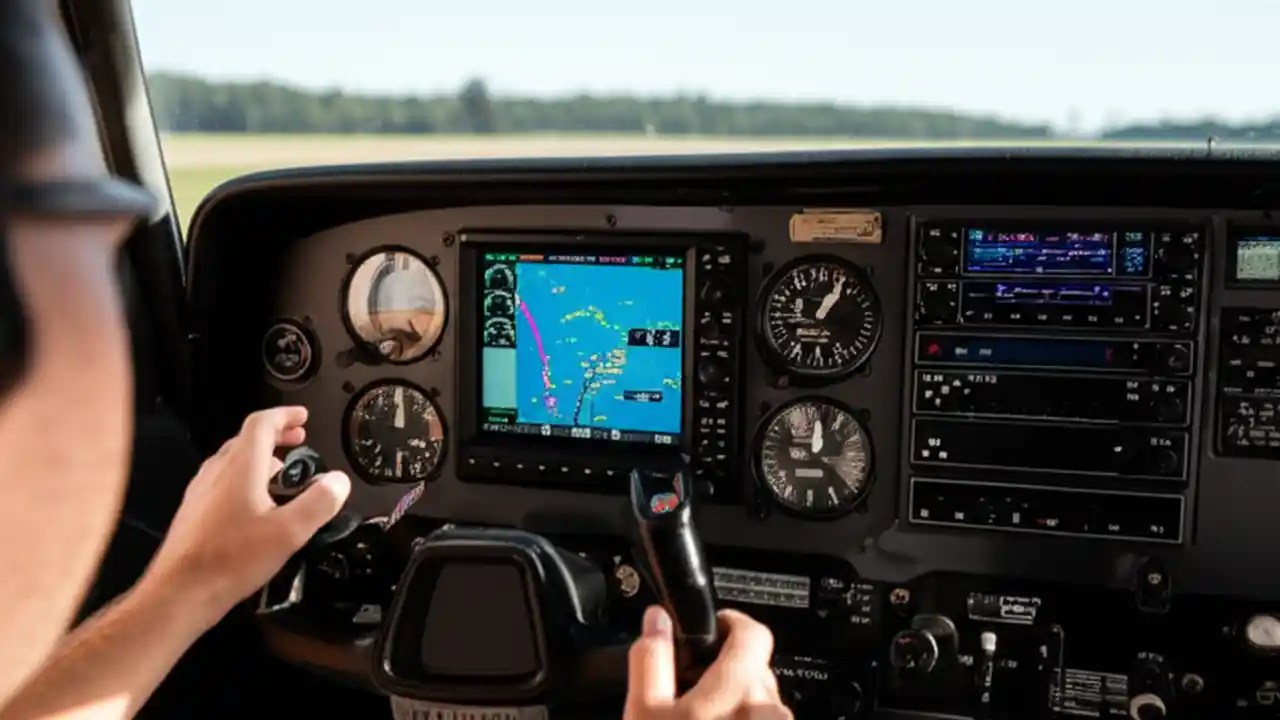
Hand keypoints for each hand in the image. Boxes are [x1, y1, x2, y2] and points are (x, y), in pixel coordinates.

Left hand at [140, 406, 351, 627]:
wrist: (179, 593)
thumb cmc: (232, 559)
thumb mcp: (289, 532)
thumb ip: (319, 503)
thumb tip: (339, 481)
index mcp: (240, 468)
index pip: (261, 423)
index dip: (284, 416)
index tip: (303, 417)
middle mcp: (216, 472)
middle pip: (245, 439)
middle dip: (274, 434)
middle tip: (298, 439)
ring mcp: (200, 492)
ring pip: (231, 460)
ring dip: (259, 456)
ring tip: (281, 469)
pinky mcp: (193, 513)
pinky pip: (221, 481)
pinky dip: (243, 477)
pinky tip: (254, 503)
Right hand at [626, 606, 792, 719]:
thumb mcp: (645, 711)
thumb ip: (651, 659)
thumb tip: (657, 621)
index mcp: (741, 686)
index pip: (753, 631)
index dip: (728, 623)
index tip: (712, 629)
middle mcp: (771, 709)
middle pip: (754, 668)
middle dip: (725, 673)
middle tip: (692, 693)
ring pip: (760, 702)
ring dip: (735, 705)